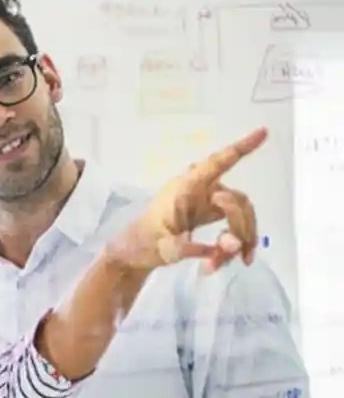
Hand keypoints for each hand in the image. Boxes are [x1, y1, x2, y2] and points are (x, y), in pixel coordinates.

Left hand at [105, 128, 266, 274]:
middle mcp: (199, 190)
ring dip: (239, 240)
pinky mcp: (210, 214)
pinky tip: (218, 264)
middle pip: (238, 201)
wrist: (133, 254)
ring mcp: (206, 201)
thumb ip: (195, 248)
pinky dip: (232, 244)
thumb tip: (232, 246)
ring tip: (218, 265)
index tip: (263, 132)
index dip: (241, 148)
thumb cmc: (142, 244)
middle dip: (241, 228)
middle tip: (233, 255)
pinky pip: (234, 224)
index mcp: (185, 187)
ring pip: (240, 215)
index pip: (217, 163)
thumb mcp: (162, 248)